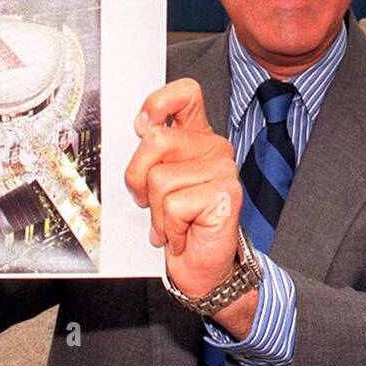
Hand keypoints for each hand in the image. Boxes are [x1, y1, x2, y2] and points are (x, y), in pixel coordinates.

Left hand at [126, 78, 243, 299]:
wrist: (202, 270)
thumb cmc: (180, 227)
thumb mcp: (155, 185)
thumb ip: (151, 153)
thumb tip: (142, 126)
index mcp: (197, 138)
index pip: (185, 94)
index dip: (158, 102)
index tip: (142, 125)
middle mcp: (213, 147)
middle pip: (155, 140)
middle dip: (139, 178)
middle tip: (152, 202)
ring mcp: (223, 168)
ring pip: (159, 178)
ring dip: (157, 211)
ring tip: (174, 222)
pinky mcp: (226, 192)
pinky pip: (173, 204)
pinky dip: (170, 227)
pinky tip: (186, 232)